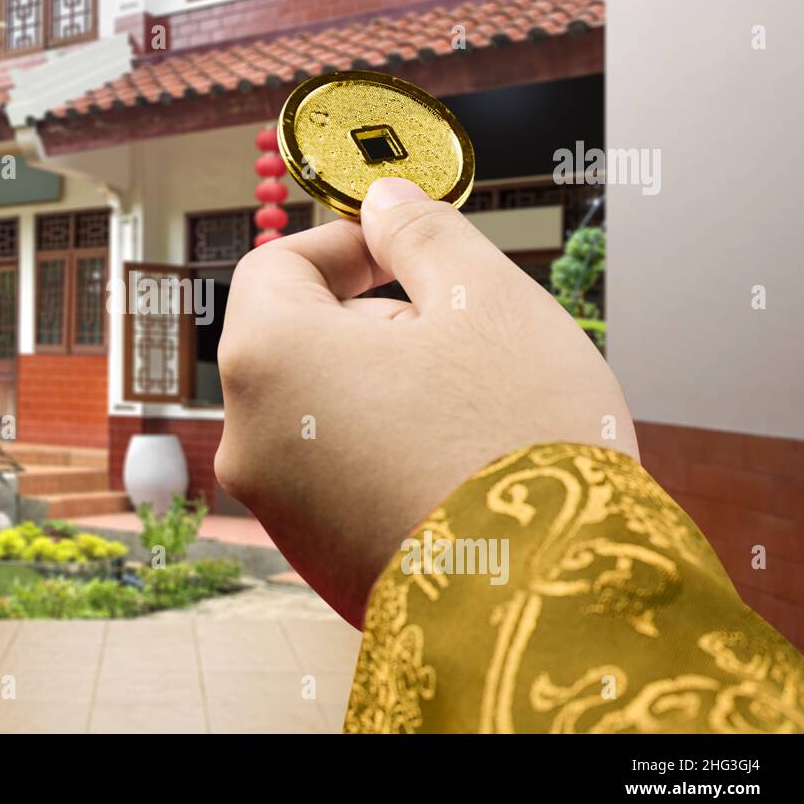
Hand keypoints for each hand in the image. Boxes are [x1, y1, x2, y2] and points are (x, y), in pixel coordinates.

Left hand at [214, 176, 637, 626]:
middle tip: (459, 336)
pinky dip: (384, 453)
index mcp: (269, 359)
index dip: (340, 245)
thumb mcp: (486, 301)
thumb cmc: (519, 442)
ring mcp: (277, 511)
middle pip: (297, 341)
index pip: (275, 267)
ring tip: (470, 409)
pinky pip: (338, 477)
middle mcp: (250, 438)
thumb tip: (384, 197)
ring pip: (320, 411)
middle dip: (373, 321)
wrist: (554, 605)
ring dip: (383, 387)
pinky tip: (458, 467)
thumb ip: (421, 232)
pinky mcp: (315, 561)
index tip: (397, 249)